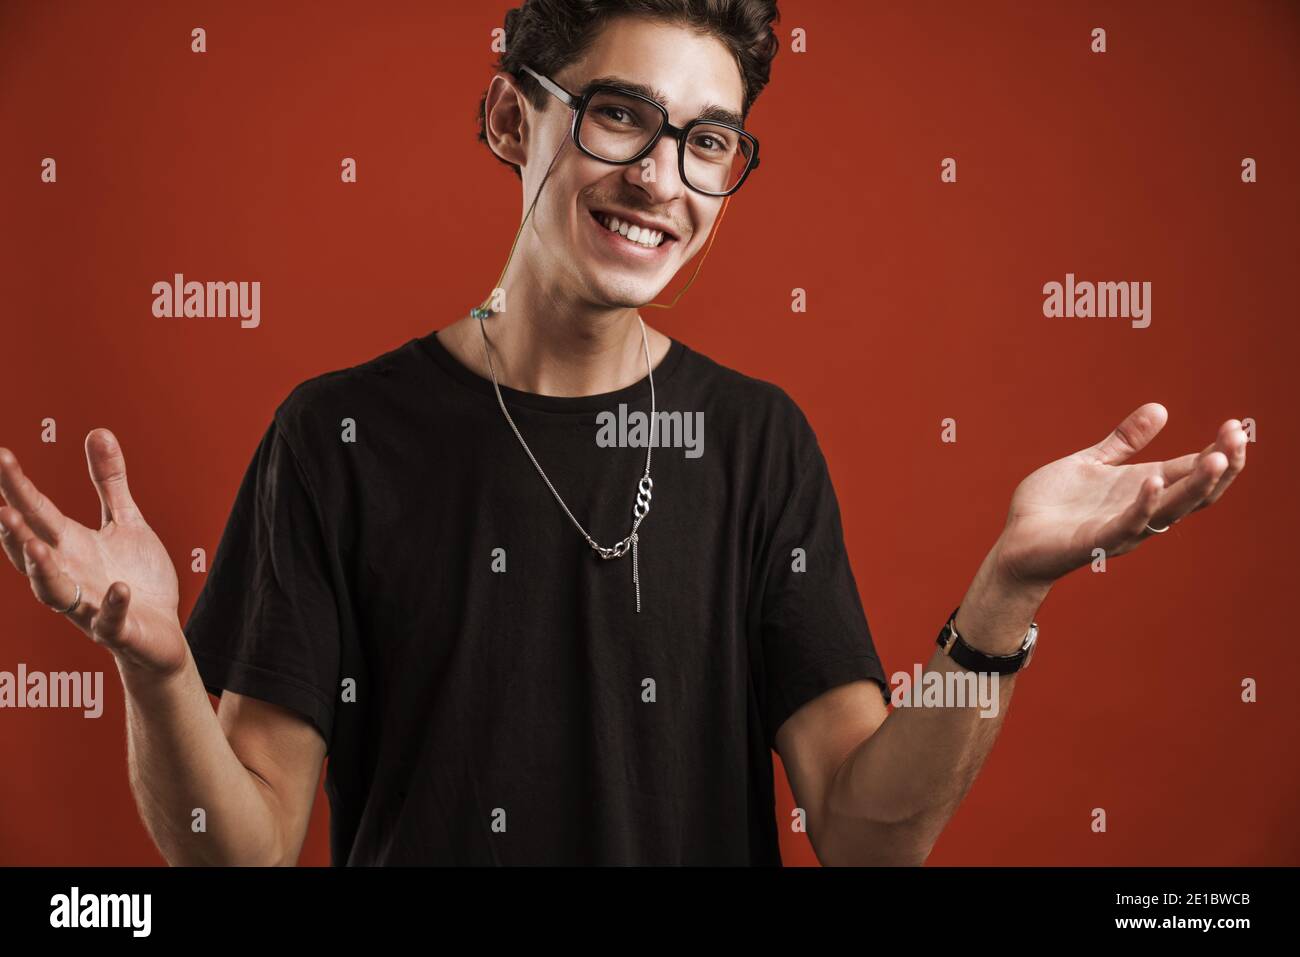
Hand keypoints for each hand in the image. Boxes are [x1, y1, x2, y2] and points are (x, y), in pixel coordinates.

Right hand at [0, 429, 186, 675]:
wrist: (160, 635)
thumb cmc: (136, 578)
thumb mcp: (125, 522)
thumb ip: (109, 482)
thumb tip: (98, 431)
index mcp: (69, 546)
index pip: (36, 513)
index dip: (17, 487)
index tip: (2, 455)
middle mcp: (71, 575)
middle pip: (33, 552)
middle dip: (14, 533)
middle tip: (1, 509)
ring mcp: (90, 605)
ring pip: (56, 593)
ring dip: (44, 573)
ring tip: (37, 548)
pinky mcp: (118, 629)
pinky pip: (110, 620)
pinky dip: (112, 605)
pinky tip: (119, 589)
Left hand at [993, 403, 1246, 587]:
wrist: (1016, 542)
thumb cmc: (1053, 506)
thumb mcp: (1091, 463)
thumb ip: (1124, 441)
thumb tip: (1161, 408)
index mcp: (1143, 488)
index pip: (1192, 472)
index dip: (1218, 451)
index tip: (1236, 426)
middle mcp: (1141, 509)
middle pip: (1195, 493)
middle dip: (1220, 467)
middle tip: (1238, 437)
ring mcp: (1122, 527)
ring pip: (1171, 510)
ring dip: (1196, 485)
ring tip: (1217, 458)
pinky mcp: (1096, 540)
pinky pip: (1128, 524)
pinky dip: (1144, 505)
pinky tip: (1154, 481)